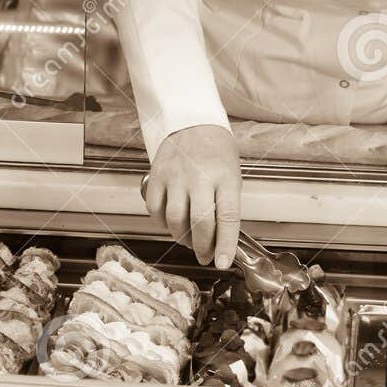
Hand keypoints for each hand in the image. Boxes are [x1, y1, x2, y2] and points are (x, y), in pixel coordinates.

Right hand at [144, 126, 240, 267]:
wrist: (192, 123)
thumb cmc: (217, 153)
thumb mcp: (231, 176)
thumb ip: (226, 206)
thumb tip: (220, 242)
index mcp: (224, 177)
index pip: (227, 217)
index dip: (225, 244)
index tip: (223, 263)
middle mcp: (199, 176)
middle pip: (199, 222)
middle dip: (202, 247)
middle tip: (204, 256)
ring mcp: (175, 175)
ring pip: (174, 219)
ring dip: (181, 237)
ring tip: (188, 240)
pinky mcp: (156, 175)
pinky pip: (155, 209)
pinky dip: (162, 223)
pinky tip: (171, 222)